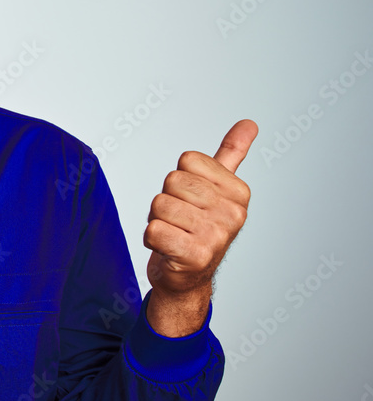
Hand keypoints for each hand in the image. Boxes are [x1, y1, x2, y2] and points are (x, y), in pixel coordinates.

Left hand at [144, 119, 257, 335]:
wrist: (187, 277)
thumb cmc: (197, 227)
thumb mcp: (217, 188)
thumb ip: (231, 154)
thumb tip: (249, 123)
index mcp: (239, 192)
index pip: (187, 160)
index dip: (179, 179)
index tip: (190, 200)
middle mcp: (233, 213)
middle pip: (172, 182)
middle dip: (166, 200)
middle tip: (179, 220)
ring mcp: (217, 236)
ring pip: (160, 204)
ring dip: (157, 220)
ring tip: (174, 234)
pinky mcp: (195, 257)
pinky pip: (153, 230)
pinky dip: (152, 239)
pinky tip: (168, 249)